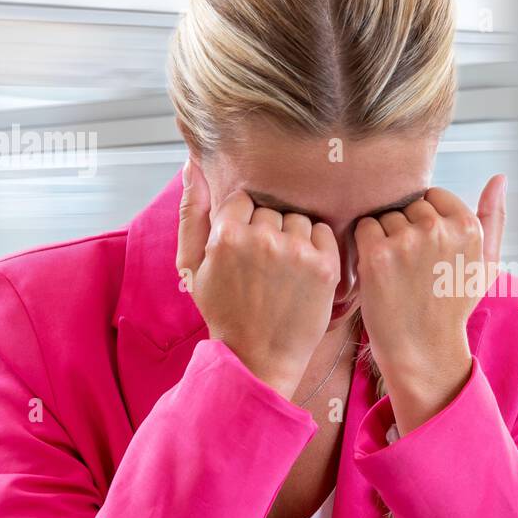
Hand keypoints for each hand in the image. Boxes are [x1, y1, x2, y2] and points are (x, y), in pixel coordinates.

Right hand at [176, 160, 340, 400]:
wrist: (259, 356)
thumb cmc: (224, 311)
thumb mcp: (194, 264)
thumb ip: (192, 211)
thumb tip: (193, 161)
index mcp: (227, 235)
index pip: (242, 200)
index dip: (243, 222)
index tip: (244, 249)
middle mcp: (264, 238)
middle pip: (272, 209)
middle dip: (268, 230)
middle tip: (263, 267)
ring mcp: (297, 251)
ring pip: (298, 219)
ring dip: (293, 238)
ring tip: (283, 271)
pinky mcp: (325, 265)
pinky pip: (323, 231)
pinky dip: (316, 246)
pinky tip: (303, 271)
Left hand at [355, 174, 505, 432]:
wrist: (424, 350)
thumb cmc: (453, 306)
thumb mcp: (486, 264)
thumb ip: (494, 217)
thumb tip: (500, 177)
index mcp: (467, 226)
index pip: (433, 197)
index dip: (426, 222)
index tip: (428, 252)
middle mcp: (438, 228)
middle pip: (407, 205)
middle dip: (405, 228)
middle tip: (411, 265)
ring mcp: (406, 240)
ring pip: (384, 216)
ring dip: (384, 238)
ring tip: (396, 272)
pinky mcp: (377, 255)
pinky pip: (364, 228)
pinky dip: (365, 247)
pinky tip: (379, 272)